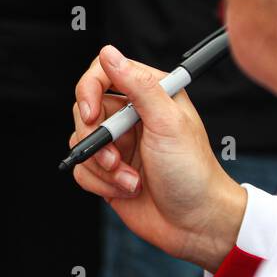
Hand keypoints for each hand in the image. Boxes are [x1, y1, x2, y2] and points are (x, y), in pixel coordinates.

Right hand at [71, 45, 247, 272]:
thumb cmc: (192, 172)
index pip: (103, 73)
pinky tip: (128, 190)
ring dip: (102, 167)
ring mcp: (119, 145)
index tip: (91, 114)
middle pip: (84, 109)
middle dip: (96, 139)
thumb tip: (109, 53)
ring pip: (81, 143)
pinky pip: (82, 170)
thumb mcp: (167, 123)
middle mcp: (131, 116)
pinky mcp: (108, 172)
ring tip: (130, 180)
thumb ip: (138, 86)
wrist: (195, 223)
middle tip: (114, 157)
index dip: (88, 90)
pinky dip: (101, 184)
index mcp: (150, 95)